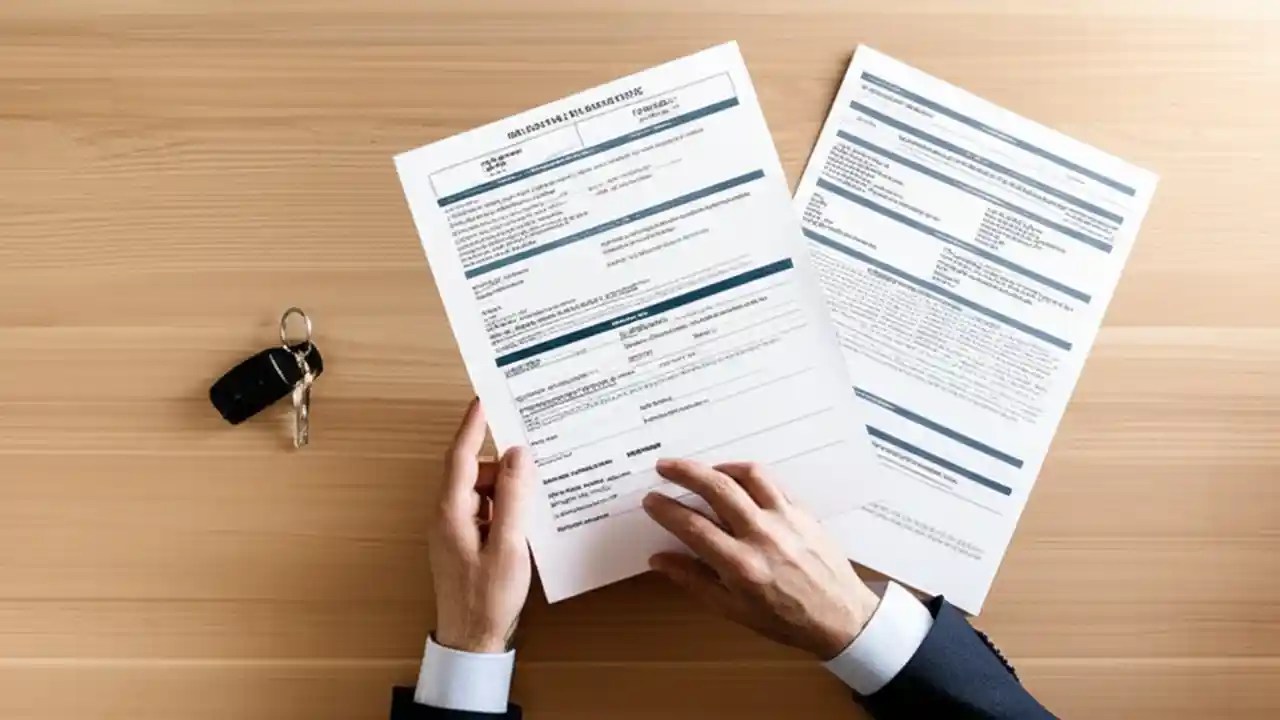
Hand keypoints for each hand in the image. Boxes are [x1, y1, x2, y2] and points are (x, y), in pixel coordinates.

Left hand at [428, 398, 533, 652]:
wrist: (471, 641)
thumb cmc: (488, 599)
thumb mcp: (508, 545)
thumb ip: (513, 498)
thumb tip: (516, 455)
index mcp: (451, 512)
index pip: (459, 456)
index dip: (472, 425)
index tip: (484, 398)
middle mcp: (446, 516)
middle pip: (471, 472)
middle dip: (500, 464)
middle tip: (533, 456)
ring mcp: (453, 531)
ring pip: (479, 492)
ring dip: (504, 489)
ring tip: (535, 494)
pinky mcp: (463, 543)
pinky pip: (484, 511)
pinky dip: (503, 507)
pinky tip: (526, 517)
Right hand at [642, 459, 880, 659]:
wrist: (840, 617)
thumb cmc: (785, 620)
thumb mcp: (733, 611)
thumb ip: (695, 581)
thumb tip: (659, 560)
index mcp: (741, 565)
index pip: (693, 527)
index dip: (666, 510)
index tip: (651, 500)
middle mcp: (762, 535)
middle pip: (716, 488)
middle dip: (685, 472)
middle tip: (664, 467)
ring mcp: (785, 519)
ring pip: (746, 475)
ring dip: (717, 466)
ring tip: (701, 469)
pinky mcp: (802, 511)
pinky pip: (771, 481)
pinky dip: (747, 473)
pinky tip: (735, 477)